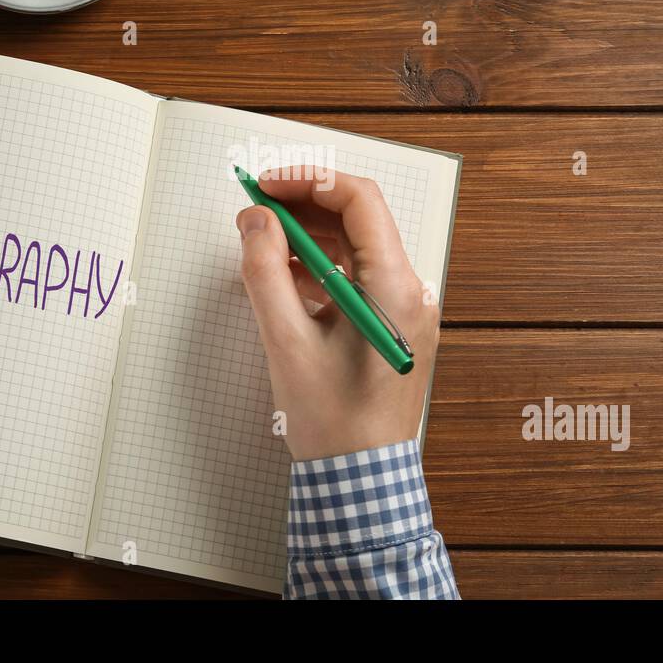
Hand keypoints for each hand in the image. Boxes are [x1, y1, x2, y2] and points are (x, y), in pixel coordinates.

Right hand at [235, 167, 439, 460]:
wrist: (360, 481)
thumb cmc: (335, 423)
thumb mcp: (286, 342)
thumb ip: (266, 273)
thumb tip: (256, 221)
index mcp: (396, 289)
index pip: (360, 202)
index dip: (310, 182)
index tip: (268, 184)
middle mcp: (409, 292)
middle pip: (357, 220)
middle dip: (302, 206)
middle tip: (254, 206)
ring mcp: (402, 308)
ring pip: (354, 248)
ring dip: (306, 236)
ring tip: (258, 237)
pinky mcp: (388, 324)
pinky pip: (354, 277)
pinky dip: (317, 267)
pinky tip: (280, 271)